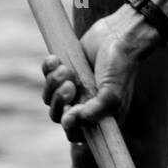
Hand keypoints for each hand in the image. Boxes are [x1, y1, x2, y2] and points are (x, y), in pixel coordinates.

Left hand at [41, 14, 146, 142]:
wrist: (119, 33)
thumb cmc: (120, 66)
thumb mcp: (112, 94)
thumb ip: (95, 112)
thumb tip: (70, 122)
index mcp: (99, 116)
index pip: (75, 133)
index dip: (68, 125)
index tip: (70, 111)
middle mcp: (85, 105)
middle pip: (58, 115)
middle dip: (60, 100)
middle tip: (70, 85)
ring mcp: (74, 88)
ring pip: (50, 97)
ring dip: (53, 83)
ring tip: (64, 69)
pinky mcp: (66, 71)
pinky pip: (47, 77)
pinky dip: (48, 68)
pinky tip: (55, 59)